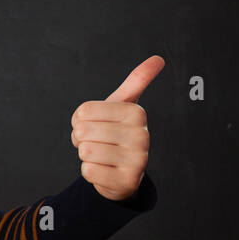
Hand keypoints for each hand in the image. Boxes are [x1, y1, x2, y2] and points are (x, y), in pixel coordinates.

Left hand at [70, 55, 163, 201]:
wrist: (123, 172)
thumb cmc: (117, 132)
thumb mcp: (124, 106)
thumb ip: (137, 81)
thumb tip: (158, 58)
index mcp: (136, 113)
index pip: (82, 111)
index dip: (80, 120)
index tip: (98, 125)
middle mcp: (141, 135)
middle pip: (83, 131)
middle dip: (81, 138)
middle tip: (98, 142)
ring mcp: (136, 160)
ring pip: (85, 151)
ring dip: (86, 156)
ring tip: (102, 155)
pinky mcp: (126, 181)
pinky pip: (88, 171)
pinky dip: (90, 172)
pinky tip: (105, 170)